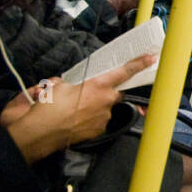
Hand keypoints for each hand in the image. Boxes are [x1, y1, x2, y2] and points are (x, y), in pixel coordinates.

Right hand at [5, 55, 155, 163]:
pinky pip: (98, 120)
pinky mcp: (99, 131)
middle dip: (105, 91)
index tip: (151, 58)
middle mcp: (105, 102)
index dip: (138, 64)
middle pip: (114, 92)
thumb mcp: (56, 85)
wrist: (40, 134)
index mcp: (97, 86)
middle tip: (88, 93)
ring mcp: (104, 118)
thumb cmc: (48, 107)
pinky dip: (90, 118)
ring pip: (105, 107)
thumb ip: (69, 83)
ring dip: (94, 106)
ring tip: (73, 109)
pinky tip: (75, 120)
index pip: (123, 72)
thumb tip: (67, 86)